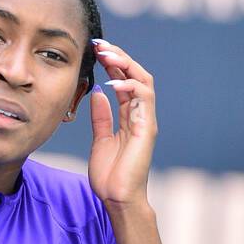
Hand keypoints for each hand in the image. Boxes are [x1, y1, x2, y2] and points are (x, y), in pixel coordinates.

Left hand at [88, 38, 157, 207]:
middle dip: (118, 56)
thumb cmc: (111, 177)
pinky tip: (113, 82)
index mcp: (130, 117)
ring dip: (125, 64)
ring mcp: (146, 120)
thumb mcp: (100, 140)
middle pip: (135, 75)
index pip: (123, 81)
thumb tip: (98, 92)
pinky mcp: (147, 128)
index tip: (95, 50)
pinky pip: (144, 98)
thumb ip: (101, 116)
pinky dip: (130, 86)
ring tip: (106, 55)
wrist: (118, 199)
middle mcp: (140, 115)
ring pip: (142, 80)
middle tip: (99, 44)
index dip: (112, 63)